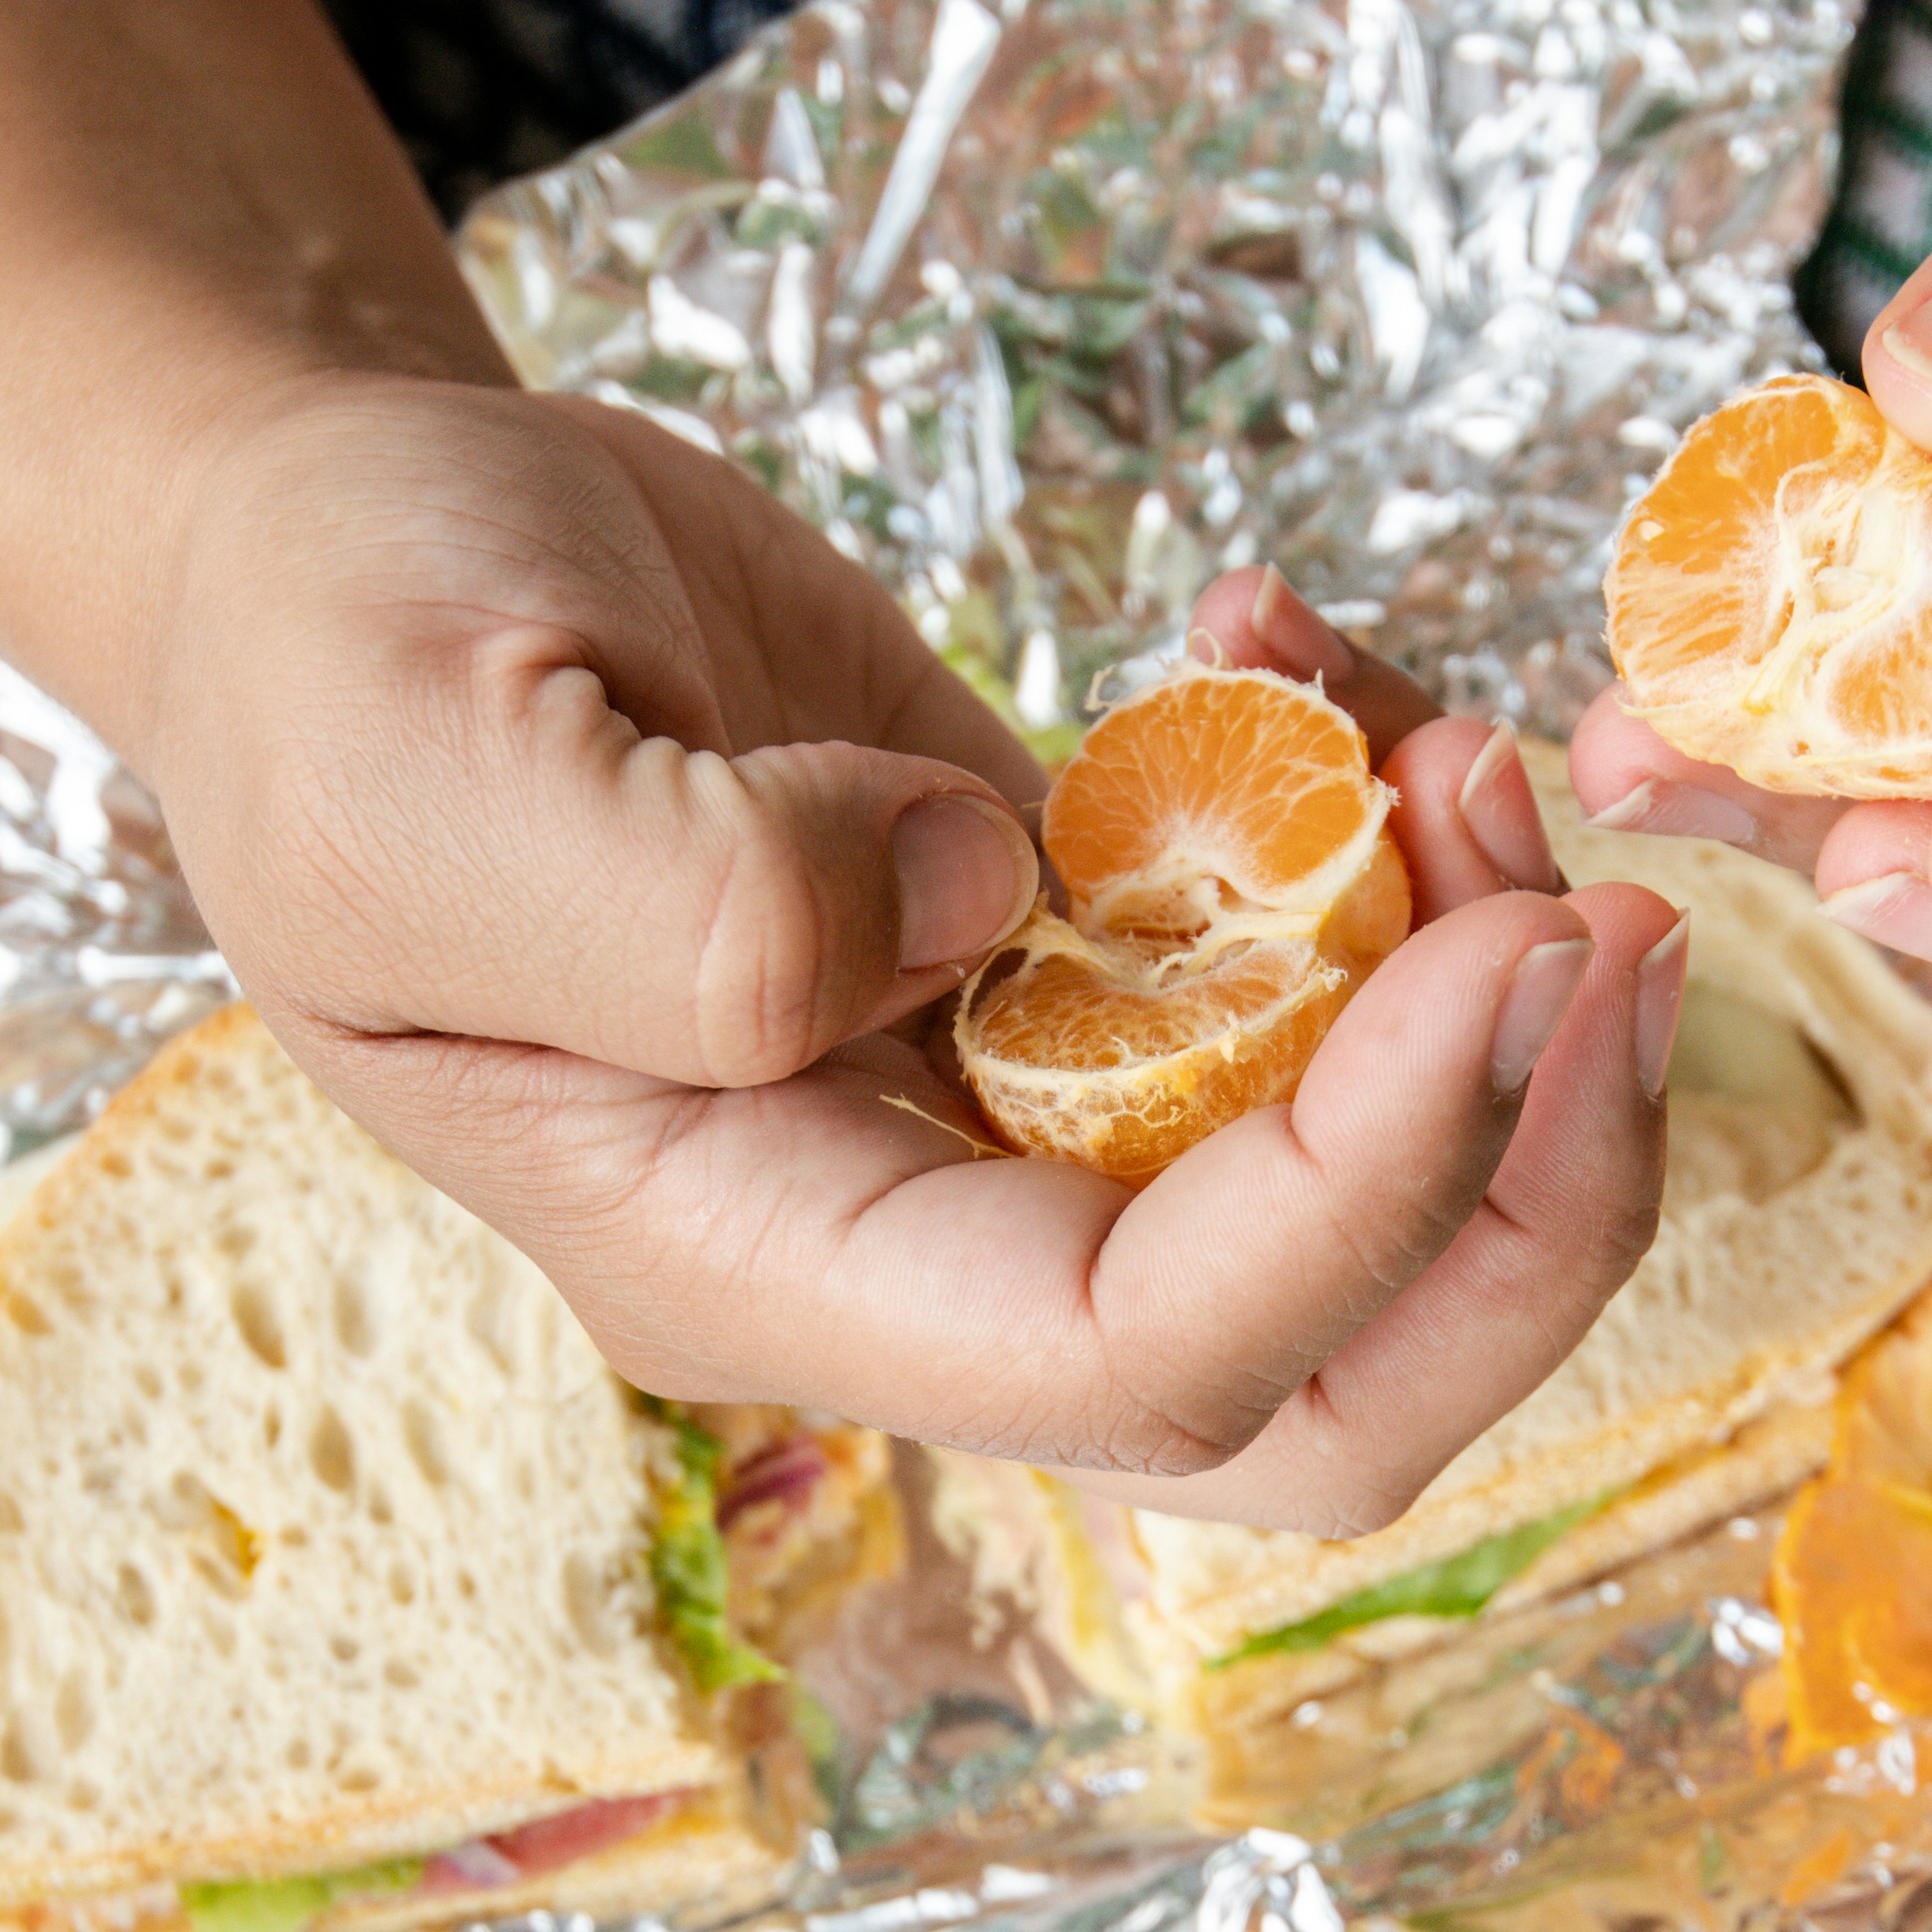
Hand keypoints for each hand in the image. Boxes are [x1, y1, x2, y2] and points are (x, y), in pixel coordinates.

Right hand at [142, 375, 1680, 1532]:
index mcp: (748, 1256)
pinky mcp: (1074, 960)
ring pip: (1371, 1194)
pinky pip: (1314, 976)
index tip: (1498, 956)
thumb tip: (986, 905)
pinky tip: (1295, 629)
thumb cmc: (324, 649)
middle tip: (1608, 926)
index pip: (1140, 1357)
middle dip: (1525, 1195)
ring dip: (1487, 992)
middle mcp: (909, 1238)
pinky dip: (1378, 825)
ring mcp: (1011, 1106)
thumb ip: (674, 894)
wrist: (323, 547)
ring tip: (1467, 740)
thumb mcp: (415, 749)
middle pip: (1325, 1385)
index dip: (1361, 1198)